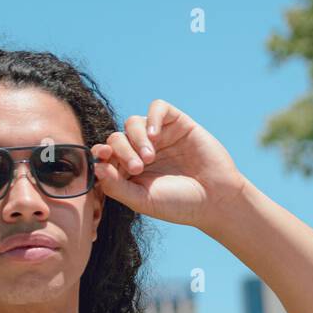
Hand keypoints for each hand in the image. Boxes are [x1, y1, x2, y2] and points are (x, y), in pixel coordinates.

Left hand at [91, 99, 245, 230]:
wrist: (215, 199)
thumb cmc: (178, 204)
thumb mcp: (142, 200)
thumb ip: (116, 186)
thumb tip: (96, 168)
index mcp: (128, 172)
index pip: (105, 156)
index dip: (100, 154)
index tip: (104, 158)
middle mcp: (140, 152)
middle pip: (116, 138)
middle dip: (122, 151)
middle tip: (138, 168)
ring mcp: (159, 137)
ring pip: (132, 123)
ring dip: (136, 138)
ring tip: (149, 158)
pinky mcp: (177, 124)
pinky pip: (158, 107)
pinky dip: (152, 117)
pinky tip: (156, 135)